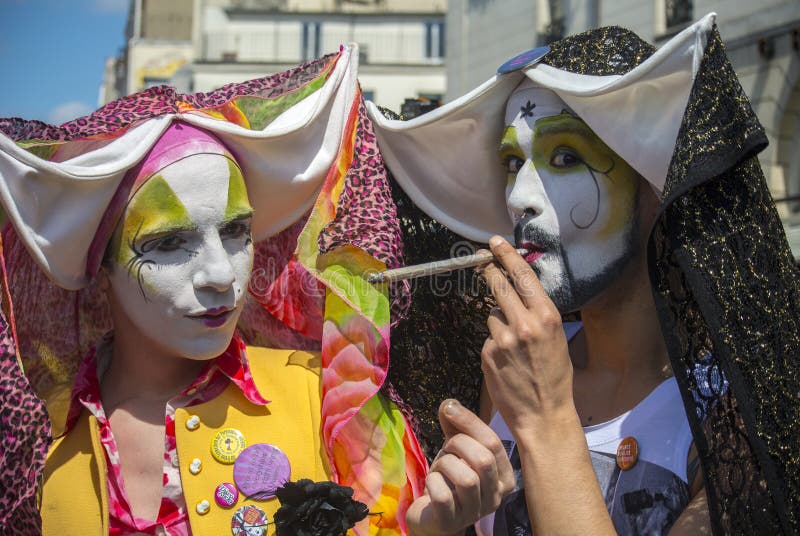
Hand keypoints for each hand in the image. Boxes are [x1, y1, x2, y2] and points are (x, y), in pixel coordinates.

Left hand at [406, 399, 513, 534]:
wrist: (430, 514)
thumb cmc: (449, 479)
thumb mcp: (455, 449)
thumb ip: (456, 425)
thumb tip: (450, 404)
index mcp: (504, 476)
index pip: (494, 443)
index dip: (469, 421)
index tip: (449, 409)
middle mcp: (496, 497)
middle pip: (483, 459)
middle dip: (458, 444)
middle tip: (447, 448)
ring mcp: (475, 513)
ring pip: (466, 479)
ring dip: (445, 464)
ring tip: (440, 467)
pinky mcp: (450, 522)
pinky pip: (443, 495)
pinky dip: (433, 482)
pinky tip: (432, 483)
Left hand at [480, 236, 575, 435]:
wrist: (544, 414)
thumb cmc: (554, 376)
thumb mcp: (556, 337)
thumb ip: (537, 313)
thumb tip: (519, 291)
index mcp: (547, 317)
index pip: (523, 276)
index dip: (506, 256)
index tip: (495, 243)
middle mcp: (524, 324)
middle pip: (498, 286)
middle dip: (489, 272)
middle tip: (481, 262)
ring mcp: (503, 339)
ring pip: (492, 315)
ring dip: (498, 323)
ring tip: (514, 347)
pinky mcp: (487, 354)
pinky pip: (487, 338)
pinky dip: (493, 345)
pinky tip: (506, 362)